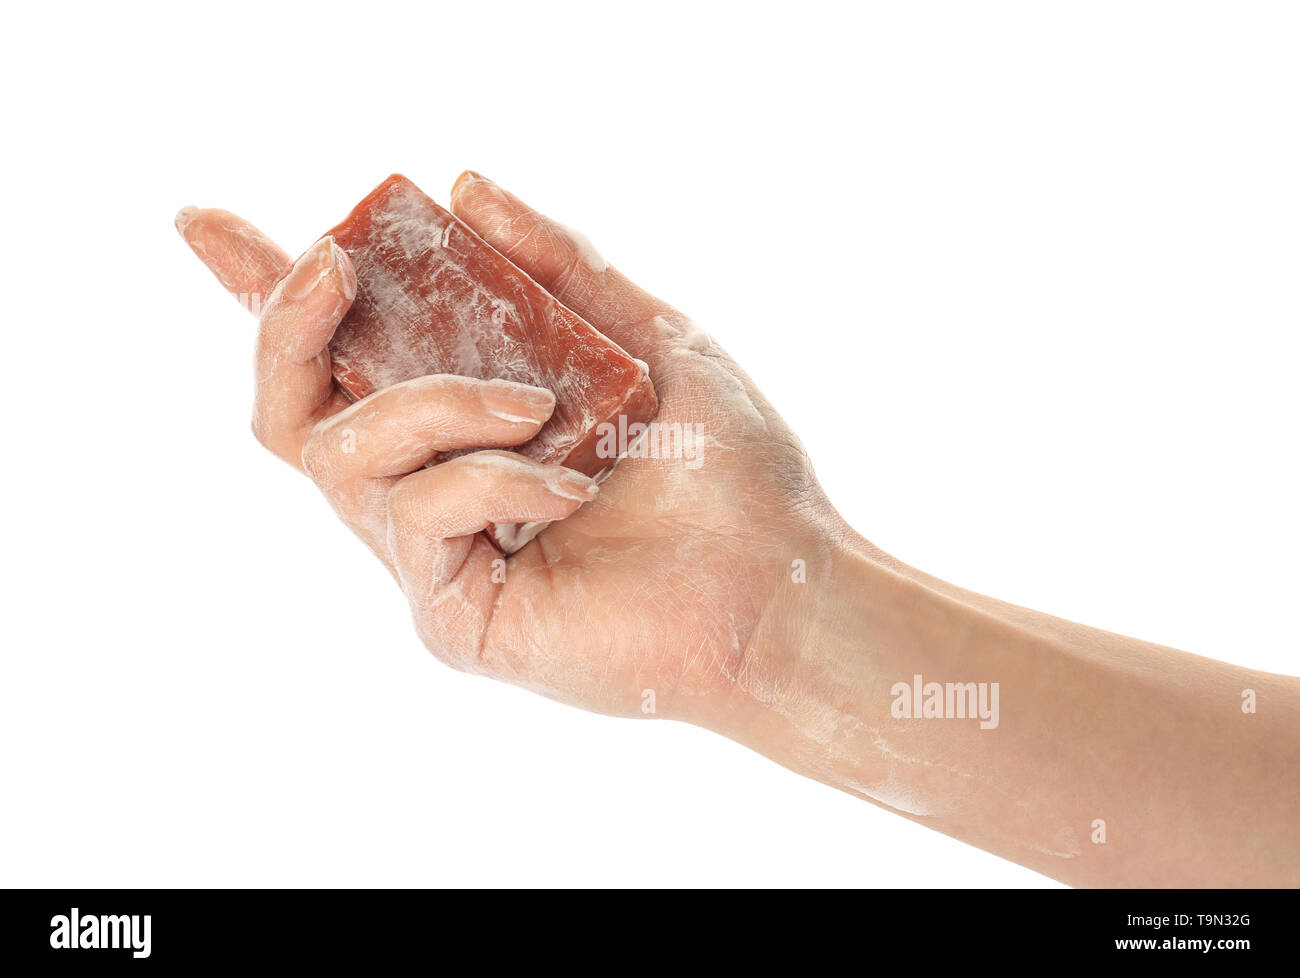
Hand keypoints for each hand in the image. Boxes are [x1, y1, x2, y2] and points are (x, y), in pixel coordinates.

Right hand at [176, 173, 843, 722]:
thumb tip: (464, 185)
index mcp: (467, 423)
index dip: (265, 294)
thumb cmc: (725, 473)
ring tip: (538, 405)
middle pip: (291, 410)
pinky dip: (492, 476)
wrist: (781, 590)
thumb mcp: (644, 337)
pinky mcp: (450, 616)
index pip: (341, 360)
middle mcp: (432, 487)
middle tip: (335, 263)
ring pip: (342, 455)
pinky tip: (573, 487)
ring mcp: (434, 558)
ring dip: (434, 399)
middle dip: (286, 323)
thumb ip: (557, 265)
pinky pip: (418, 516)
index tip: (205, 224)